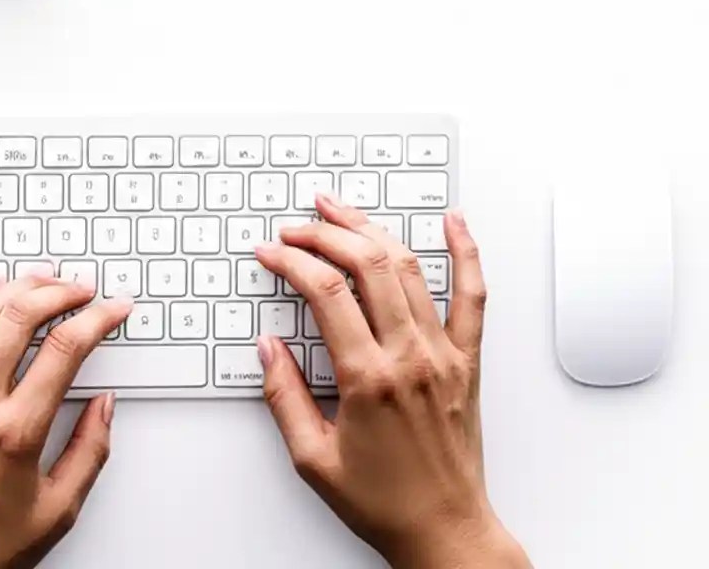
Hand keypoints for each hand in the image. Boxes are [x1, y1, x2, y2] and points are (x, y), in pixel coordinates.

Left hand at [0, 272, 132, 568]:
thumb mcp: (56, 510)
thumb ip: (89, 451)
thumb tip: (105, 406)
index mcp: (16, 432)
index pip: (65, 348)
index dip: (98, 318)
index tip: (114, 309)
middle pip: (20, 316)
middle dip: (58, 290)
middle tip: (81, 288)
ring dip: (14, 288)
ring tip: (42, 280)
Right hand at [254, 196, 529, 568]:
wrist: (444, 529)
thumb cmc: (383, 501)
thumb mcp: (311, 456)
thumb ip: (283, 395)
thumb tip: (267, 347)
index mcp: (368, 379)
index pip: (324, 293)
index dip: (290, 261)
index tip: (270, 252)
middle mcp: (410, 357)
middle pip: (366, 265)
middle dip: (325, 233)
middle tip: (298, 225)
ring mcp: (443, 354)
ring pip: (409, 268)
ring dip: (372, 230)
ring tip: (343, 210)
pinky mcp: (466, 360)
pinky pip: (472, 295)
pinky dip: (465, 252)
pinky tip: (453, 222)